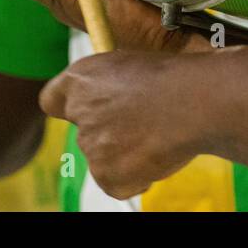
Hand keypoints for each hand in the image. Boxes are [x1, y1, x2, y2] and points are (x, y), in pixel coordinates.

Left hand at [39, 51, 196, 198]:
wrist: (195, 101)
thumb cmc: (174, 78)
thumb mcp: (133, 64)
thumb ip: (110, 82)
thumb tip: (114, 96)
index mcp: (82, 77)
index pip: (53, 99)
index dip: (71, 106)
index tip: (89, 109)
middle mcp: (79, 111)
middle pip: (85, 132)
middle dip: (109, 133)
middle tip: (141, 124)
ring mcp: (91, 145)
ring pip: (102, 158)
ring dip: (124, 155)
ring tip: (156, 135)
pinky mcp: (105, 174)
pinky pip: (116, 183)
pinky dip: (135, 177)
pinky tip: (155, 155)